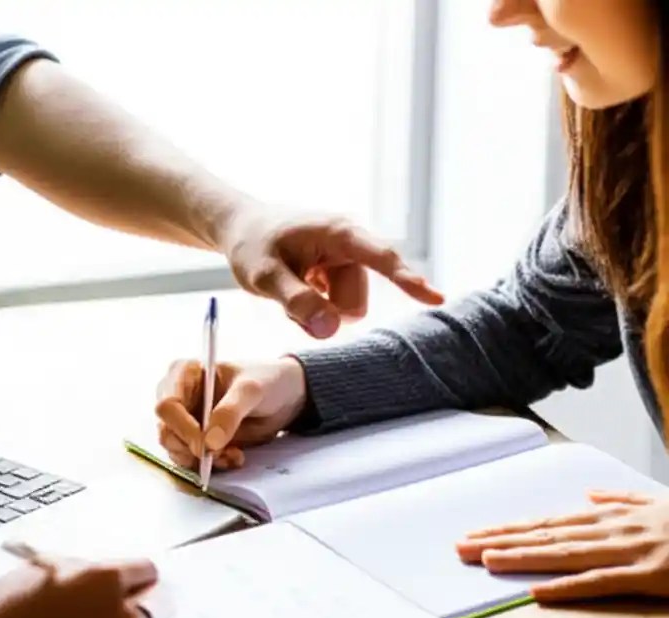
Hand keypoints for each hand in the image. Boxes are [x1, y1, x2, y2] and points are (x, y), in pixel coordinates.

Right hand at [0, 557, 156, 617]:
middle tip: (113, 599)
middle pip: (154, 604)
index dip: (134, 570)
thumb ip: (81, 568)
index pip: (147, 569)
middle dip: (137, 599)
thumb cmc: (1, 613)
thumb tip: (97, 570)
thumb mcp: (42, 568)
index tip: (128, 574)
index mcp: (105, 581)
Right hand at [155, 357, 307, 469]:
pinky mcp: (198, 440)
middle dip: (191, 448)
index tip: (204, 444)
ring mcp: (187, 421)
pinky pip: (193, 460)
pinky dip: (211, 465)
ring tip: (233, 455)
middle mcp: (180, 397)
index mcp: (184, 373)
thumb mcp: (251, 391)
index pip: (167, 405)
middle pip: (166, 431)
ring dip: (202, 460)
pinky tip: (233, 457)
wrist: (287, 396)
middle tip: (218, 455)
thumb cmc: (267, 380)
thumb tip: (209, 443)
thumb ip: (229, 413)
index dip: (182, 428)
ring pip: (177, 450)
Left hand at [217, 206, 443, 338]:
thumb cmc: (251, 245)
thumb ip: (295, 301)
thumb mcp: (262, 275)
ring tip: (289, 286)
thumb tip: (331, 329)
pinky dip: (315, 308)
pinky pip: (337, 308)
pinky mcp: (340, 274)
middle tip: (287, 290)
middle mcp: (351, 244)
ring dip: (317, 310)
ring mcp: (346, 261)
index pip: (381, 258)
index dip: (407, 280)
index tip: (435, 298)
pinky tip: (297, 287)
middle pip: (355, 303)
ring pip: (347, 310)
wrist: (241, 228)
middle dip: (324, 310)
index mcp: (338, 233)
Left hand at [455, 490, 668, 601]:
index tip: (474, 533)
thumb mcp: (657, 503)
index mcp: (610, 516)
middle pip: (545, 535)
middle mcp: (612, 528)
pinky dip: (569, 587)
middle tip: (459, 547)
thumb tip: (590, 494)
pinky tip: (540, 591)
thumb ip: (622, 499)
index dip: (509, 528)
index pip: (548, 522)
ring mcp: (630, 550)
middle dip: (500, 540)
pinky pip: (602, 582)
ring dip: (523, 557)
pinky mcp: (649, 574)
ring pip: (564, 553)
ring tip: (485, 561)